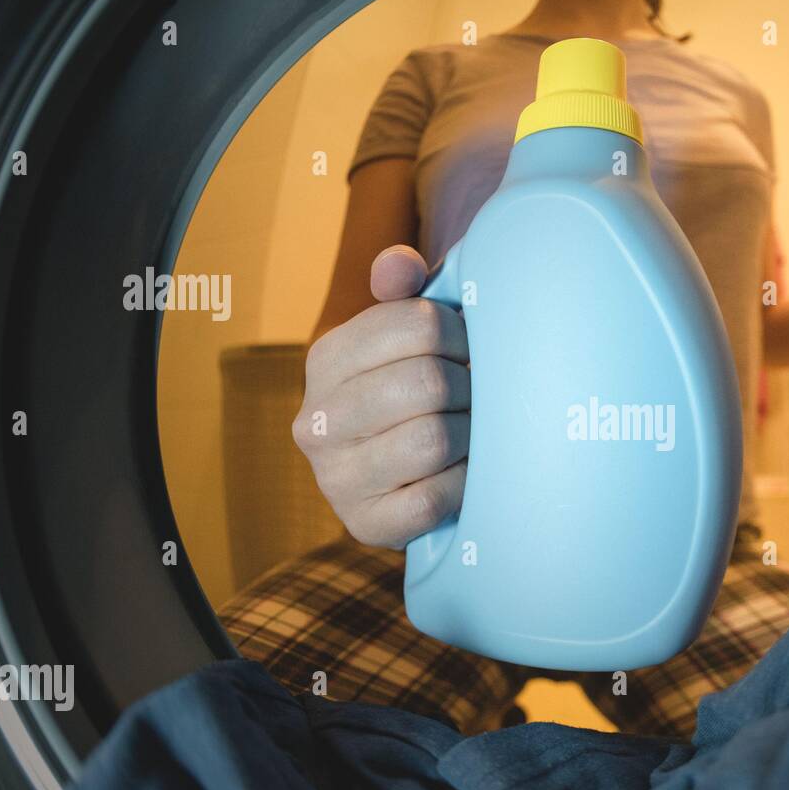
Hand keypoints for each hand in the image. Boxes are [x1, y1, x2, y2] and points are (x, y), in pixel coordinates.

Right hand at [293, 245, 468, 548]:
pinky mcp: (365, 524)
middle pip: (430, 382)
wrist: (397, 482)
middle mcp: (316, 418)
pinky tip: (462, 474)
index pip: (418, 324)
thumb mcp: (402, 338)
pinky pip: (436, 498)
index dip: (461, 334)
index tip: (466, 348)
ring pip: (434, 439)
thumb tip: (399, 265)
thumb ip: (403, 293)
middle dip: (467, 388)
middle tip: (472, 396)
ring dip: (469, 435)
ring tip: (468, 432)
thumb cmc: (410, 394)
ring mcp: (335, 477)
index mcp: (326, 358)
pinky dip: (463, 484)